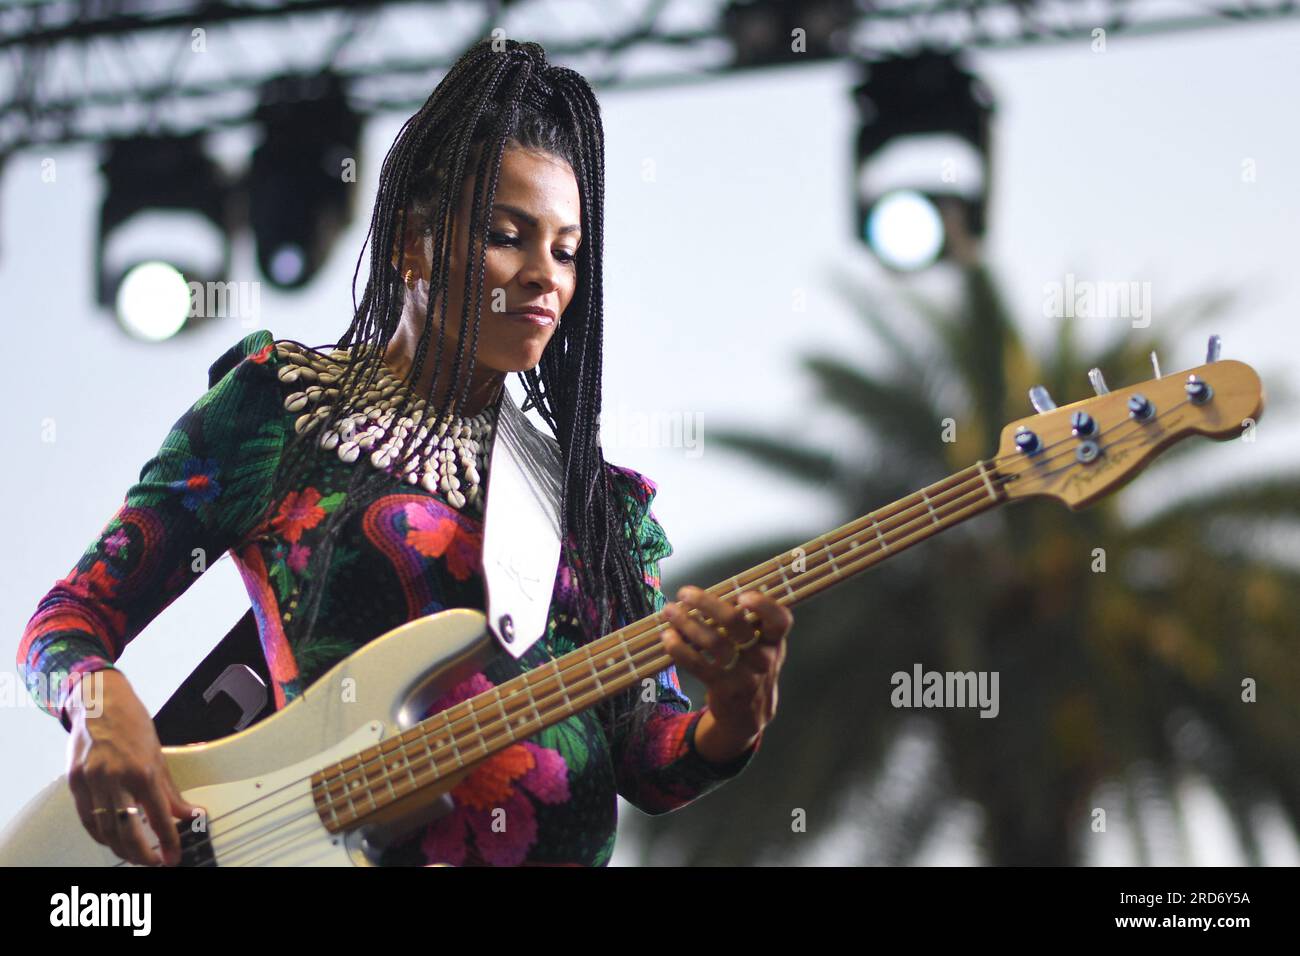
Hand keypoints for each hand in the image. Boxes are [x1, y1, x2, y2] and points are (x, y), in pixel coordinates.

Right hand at [65, 670, 204, 865]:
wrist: (99, 702)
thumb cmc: (132, 724)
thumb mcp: (159, 756)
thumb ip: (171, 792)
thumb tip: (190, 814)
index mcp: (142, 771)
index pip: (158, 817)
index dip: (168, 842)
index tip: (174, 857)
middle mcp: (114, 778)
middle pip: (127, 832)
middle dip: (142, 854)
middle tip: (155, 861)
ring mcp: (91, 781)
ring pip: (104, 830)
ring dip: (121, 849)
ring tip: (136, 854)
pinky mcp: (74, 782)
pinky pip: (86, 819)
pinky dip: (100, 834)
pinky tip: (112, 839)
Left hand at [660, 586, 791, 760]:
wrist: (749, 715)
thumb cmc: (750, 668)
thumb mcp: (761, 648)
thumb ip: (747, 624)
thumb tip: (709, 595)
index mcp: (774, 641)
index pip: (780, 620)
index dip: (763, 605)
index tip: (741, 596)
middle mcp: (763, 657)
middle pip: (735, 622)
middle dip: (706, 602)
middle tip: (684, 593)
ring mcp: (744, 675)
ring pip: (712, 641)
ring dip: (686, 622)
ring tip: (669, 611)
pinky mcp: (723, 689)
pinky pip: (697, 664)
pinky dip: (679, 648)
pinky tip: (668, 637)